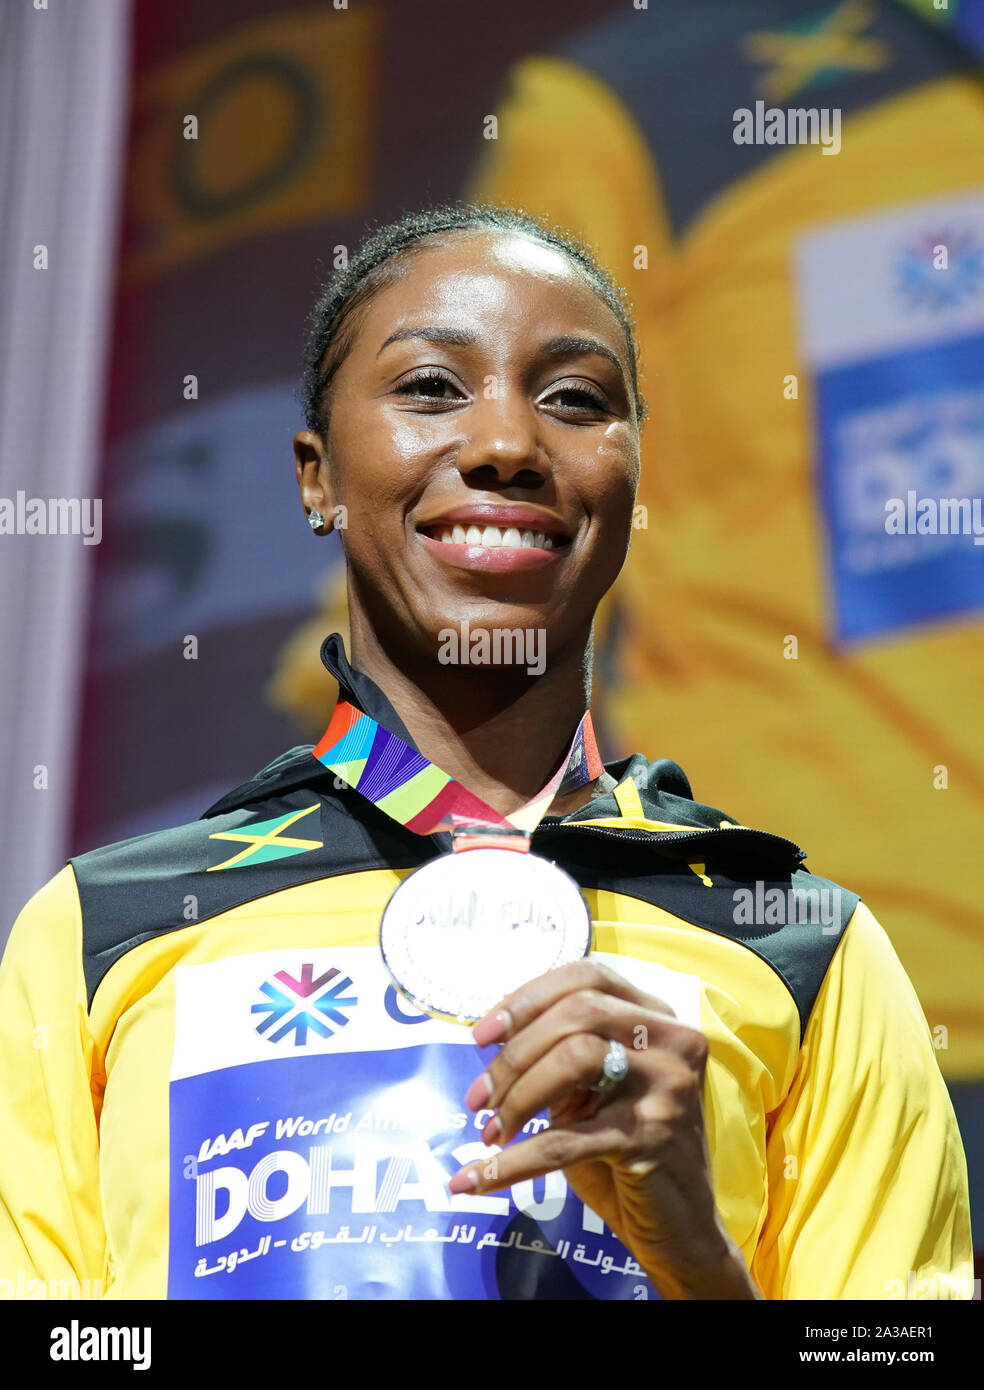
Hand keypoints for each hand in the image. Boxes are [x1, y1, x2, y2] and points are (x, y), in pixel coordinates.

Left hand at [448, 959, 760, 1299]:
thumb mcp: (595, 1092)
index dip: (528, 997)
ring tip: (489, 1131)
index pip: (587, 976)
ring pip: (574, 1058)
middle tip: (477, 1097)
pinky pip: (565, 1140)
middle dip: (514, 1053)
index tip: (482, 1034)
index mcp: (658, 1017)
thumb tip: (493, 1040)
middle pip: (578, 1011)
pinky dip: (511, 1161)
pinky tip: (476, 1178)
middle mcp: (673, 1041)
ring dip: (516, 1097)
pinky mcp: (653, 1137)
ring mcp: (669, 1086)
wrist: (681, 1230)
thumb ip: (560, 1055)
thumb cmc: (627, 1152)